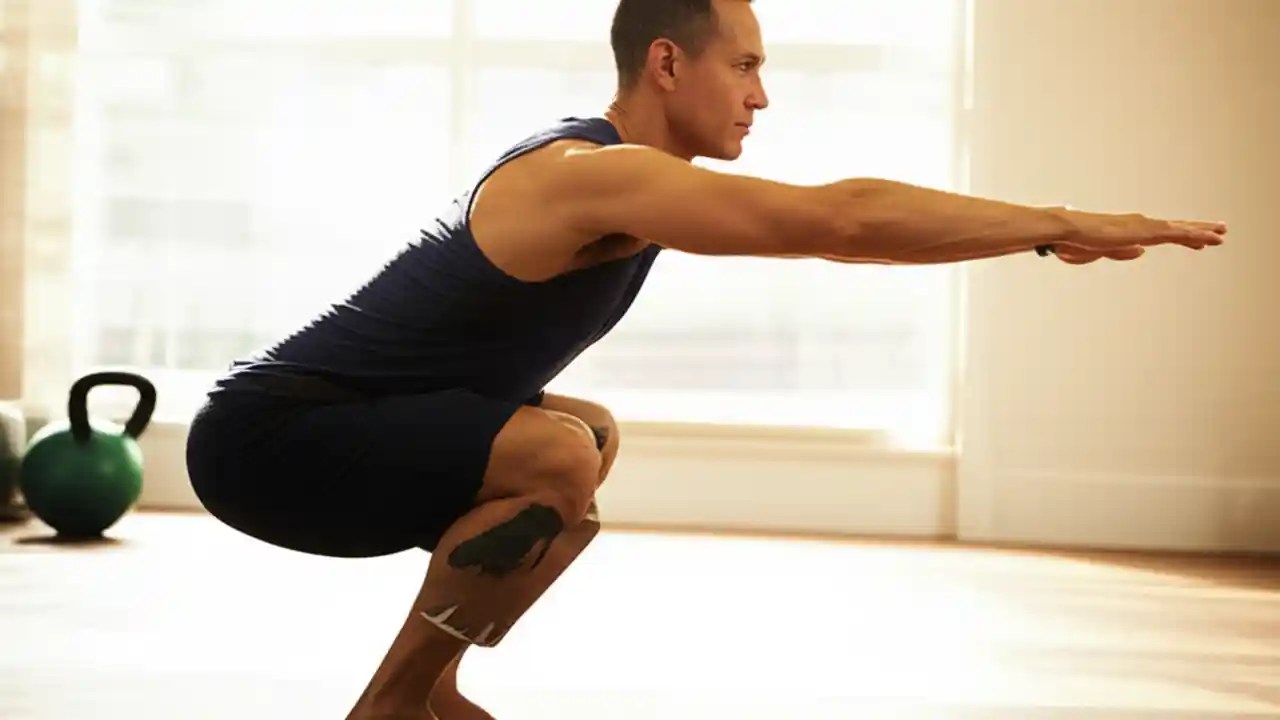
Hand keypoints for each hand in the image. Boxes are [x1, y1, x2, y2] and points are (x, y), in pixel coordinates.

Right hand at [1055, 208, 1226, 253]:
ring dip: (1203, 231)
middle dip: (1198, 228)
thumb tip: (1142, 251)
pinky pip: (1177, 233)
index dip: (1179, 233)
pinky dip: (1197, 235)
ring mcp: (1144, 226)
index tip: (1195, 238)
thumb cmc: (1076, 240)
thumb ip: (1122, 251)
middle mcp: (1140, 223)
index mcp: (1129, 229)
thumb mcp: (1101, 251)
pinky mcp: (1146, 231)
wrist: (1068, 229)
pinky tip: (1211, 238)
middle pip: (1175, 226)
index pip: (1159, 232)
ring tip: (1222, 234)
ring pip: (1181, 229)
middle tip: (1219, 230)